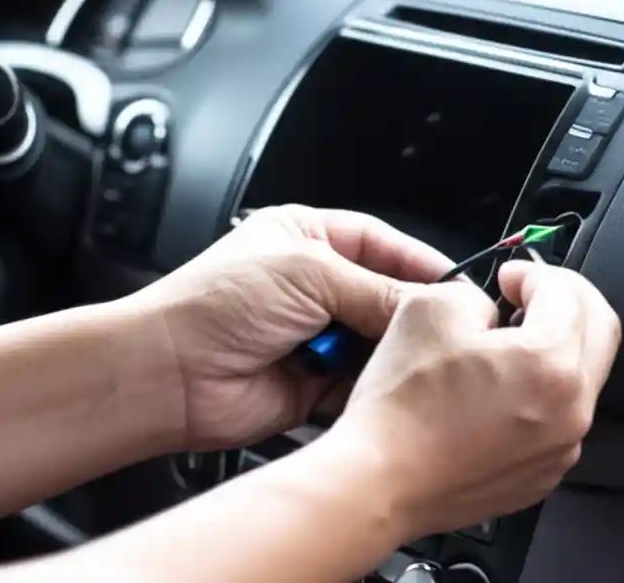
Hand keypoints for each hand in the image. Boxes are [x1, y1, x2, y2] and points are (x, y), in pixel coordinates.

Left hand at [128, 205, 453, 450]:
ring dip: (388, 350)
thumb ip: (378, 289)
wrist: (167, 376)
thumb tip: (431, 303)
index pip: (383, 245)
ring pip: (379, 342)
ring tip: (408, 355)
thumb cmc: (212, 306)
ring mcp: (314, 334)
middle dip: (409, 313)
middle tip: (442, 326)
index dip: (420, 264)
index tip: (456, 285)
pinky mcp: (314, 382)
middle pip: (386, 296)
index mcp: (307, 238)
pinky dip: (372, 384)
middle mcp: (313, 285)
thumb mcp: (310, 273)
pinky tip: (378, 382)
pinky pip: (363, 382)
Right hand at [321, 260, 621, 538]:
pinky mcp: (542, 473)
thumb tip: (491, 309)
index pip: (569, 294)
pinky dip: (542, 393)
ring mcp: (561, 448)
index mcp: (552, 364)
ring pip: (581, 378)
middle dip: (567, 300)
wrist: (378, 483)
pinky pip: (559, 418)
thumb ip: (477, 294)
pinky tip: (498, 390)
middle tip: (530, 294)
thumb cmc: (402, 407)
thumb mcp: (432, 309)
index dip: (537, 272)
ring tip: (508, 343)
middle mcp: (572, 410)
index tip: (512, 277)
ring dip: (556, 347)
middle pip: (600, 331)